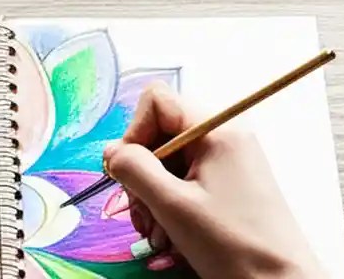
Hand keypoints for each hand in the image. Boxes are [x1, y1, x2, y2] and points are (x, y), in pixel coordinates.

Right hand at [104, 84, 324, 278]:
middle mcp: (224, 136)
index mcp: (216, 128)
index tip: (130, 174)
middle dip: (142, 174)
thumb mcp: (172, 205)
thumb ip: (135, 170)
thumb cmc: (231, 243)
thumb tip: (112, 152)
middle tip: (142, 215)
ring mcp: (228, 161)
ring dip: (153, 196)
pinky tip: (171, 235)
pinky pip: (187, 181)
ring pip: (170, 162)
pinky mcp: (230, 184)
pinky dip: (171, 205)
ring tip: (156, 233)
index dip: (135, 133)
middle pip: (161, 134)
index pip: (157, 101)